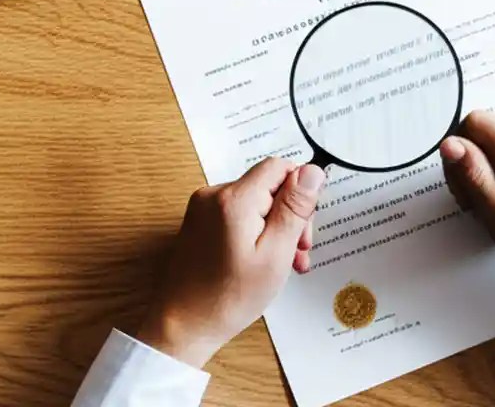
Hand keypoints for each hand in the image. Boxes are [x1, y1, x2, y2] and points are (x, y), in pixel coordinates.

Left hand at [138, 158, 325, 365]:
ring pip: (256, 203)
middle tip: (299, 251)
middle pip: (268, 186)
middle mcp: (214, 195)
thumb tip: (312, 171)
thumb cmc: (229, 297)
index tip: (305, 226)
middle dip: (290, 215)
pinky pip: (238, 215)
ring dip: (275, 228)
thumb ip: (295, 208)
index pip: (279, 168)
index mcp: (234, 199)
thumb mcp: (275, 253)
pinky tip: (264, 260)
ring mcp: (203, 208)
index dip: (300, 192)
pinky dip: (256, 233)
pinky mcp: (200, 222)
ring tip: (286, 263)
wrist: (183, 325)